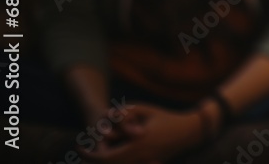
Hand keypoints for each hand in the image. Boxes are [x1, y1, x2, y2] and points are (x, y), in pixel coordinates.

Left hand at [78, 102, 203, 163]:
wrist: (189, 132)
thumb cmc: (167, 118)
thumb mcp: (147, 110)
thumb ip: (126, 111)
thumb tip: (108, 115)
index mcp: (136, 144)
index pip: (104, 157)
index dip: (88, 155)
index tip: (79, 146)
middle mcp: (138, 158)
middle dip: (93, 160)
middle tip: (82, 151)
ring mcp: (144, 163)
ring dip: (105, 160)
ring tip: (95, 151)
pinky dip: (117, 161)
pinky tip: (113, 152)